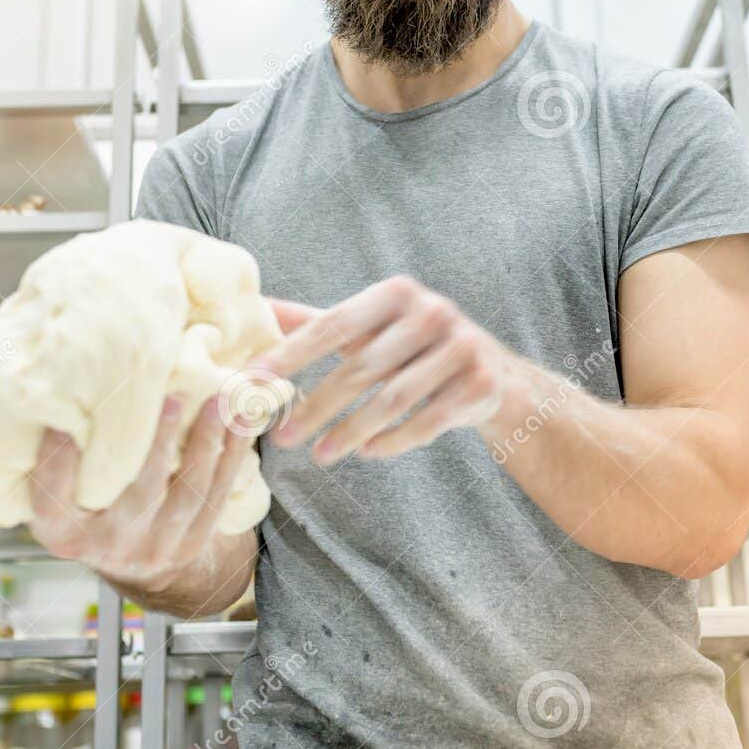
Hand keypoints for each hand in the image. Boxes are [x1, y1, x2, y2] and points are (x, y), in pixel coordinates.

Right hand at [28, 395, 252, 574]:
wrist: (130, 562)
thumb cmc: (87, 506)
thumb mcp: (60, 494)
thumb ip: (58, 458)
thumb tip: (56, 387)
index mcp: (62, 532)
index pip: (51, 499)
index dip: (54, 463)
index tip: (59, 423)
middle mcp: (107, 546)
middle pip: (137, 495)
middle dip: (159, 446)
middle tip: (175, 398)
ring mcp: (153, 549)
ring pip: (187, 494)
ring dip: (206, 444)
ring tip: (219, 402)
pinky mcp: (191, 544)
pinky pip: (217, 496)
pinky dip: (232, 457)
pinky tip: (240, 422)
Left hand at [251, 276, 518, 463]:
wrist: (495, 373)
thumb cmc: (414, 347)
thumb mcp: (370, 327)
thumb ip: (316, 322)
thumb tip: (258, 309)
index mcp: (396, 293)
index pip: (333, 325)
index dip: (291, 354)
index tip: (253, 380)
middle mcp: (432, 313)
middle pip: (361, 368)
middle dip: (316, 406)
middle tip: (282, 437)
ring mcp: (461, 348)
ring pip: (393, 399)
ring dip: (350, 431)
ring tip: (320, 455)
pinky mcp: (480, 384)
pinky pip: (428, 421)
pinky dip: (393, 441)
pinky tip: (366, 453)